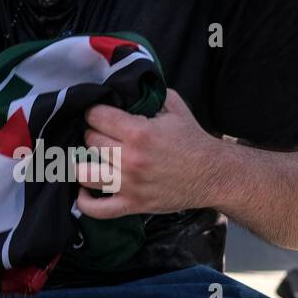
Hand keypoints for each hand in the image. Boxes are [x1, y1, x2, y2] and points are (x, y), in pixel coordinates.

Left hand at [77, 88, 213, 217]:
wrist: (213, 174)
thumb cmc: (193, 141)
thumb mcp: (174, 107)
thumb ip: (149, 94)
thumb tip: (127, 87)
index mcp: (138, 132)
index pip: (95, 116)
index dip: (95, 112)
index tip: (100, 114)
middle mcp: (129, 159)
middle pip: (90, 141)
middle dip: (94, 134)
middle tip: (103, 135)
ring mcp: (129, 184)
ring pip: (85, 172)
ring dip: (85, 163)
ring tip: (94, 158)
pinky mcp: (132, 204)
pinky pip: (97, 209)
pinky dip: (85, 202)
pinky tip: (84, 191)